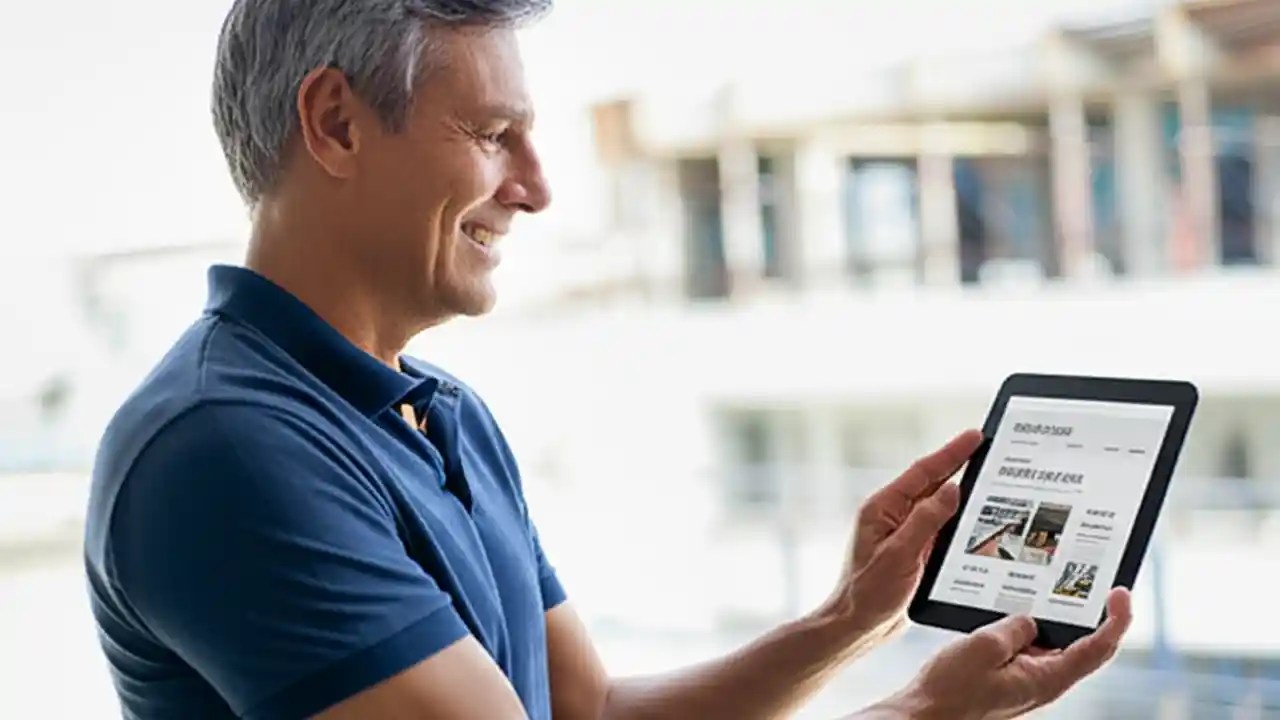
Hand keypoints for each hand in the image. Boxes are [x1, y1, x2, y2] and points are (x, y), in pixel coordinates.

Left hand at [823, 430, 982, 640]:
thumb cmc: (868, 592)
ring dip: (964, 494)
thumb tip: (952, 489)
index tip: (975, 437)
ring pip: (940, 506)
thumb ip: (926, 521)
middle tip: (991, 449)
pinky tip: (981, 520)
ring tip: (993, 478)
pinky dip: (961, 522)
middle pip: (933, 483)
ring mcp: (905, 532)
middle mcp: (893, 515)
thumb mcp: (899, 555)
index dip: (951, 453)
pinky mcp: (914, 550)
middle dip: (961, 465)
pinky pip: (942, 529)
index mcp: (882, 507)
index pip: (922, 472)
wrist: (858, 625)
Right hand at [885, 588, 1132, 719]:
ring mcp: (1027, 681)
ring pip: (1056, 645)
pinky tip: (1015, 610)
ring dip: (1058, 618)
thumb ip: (1015, 627)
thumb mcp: (984, 647)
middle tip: (1090, 580)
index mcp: (1047, 679)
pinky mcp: (1010, 678)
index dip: (1116, 619)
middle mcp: (1044, 682)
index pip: (1098, 648)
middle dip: (1092, 614)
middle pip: (1086, 646)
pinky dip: (1032, 626)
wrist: (925, 715)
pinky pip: (1031, 648)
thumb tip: (1029, 619)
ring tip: (1051, 588)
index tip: (1120, 592)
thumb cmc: (951, 691)